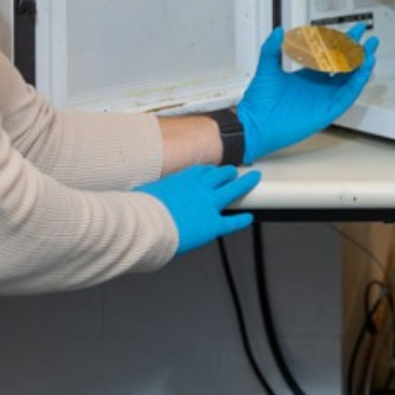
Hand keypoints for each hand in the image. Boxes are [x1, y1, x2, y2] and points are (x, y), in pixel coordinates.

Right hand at [134, 165, 261, 255]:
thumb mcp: (147, 193)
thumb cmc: (142, 210)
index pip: (201, 170)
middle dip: (228, 172)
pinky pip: (232, 222)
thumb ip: (154, 193)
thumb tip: (145, 198)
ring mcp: (209, 205)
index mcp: (182, 179)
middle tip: (233, 172)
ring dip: (245, 183)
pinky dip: (242, 220)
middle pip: (220, 174)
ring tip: (252, 179)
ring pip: (233, 189)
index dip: (210, 170)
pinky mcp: (212, 224)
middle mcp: (199, 188)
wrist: (147, 224)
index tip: (212, 170)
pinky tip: (249, 218)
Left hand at [236, 23, 378, 162]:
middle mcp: (318, 87)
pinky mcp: (328, 110)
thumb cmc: (258, 102)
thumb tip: (278, 31)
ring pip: (350, 80)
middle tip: (369, 39)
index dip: (341, 44)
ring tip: (371, 51)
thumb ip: (272, 48)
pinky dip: (358, 82)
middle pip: (345, 67)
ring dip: (362, 66)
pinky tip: (365, 69)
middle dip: (358, 52)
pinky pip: (348, 95)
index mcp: (307, 76)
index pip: (330, 57)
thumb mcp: (267, 67)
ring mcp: (324, 98)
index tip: (351, 31)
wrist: (255, 123)